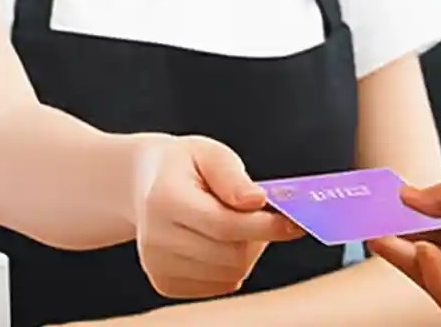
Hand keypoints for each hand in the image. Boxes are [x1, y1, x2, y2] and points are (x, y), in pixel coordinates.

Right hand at [131, 135, 303, 298]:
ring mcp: (156, 265)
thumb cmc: (185, 166)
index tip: (296, 222)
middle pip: (230, 256)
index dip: (266, 226)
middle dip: (258, 237)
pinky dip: (231, 268)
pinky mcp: (164, 282)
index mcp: (165, 200)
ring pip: (229, 275)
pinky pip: (219, 286)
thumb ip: (233, 177)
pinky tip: (222, 243)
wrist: (144, 185)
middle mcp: (155, 238)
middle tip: (262, 216)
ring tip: (238, 225)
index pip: (225, 225)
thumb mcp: (210, 153)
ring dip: (247, 253)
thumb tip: (256, 201)